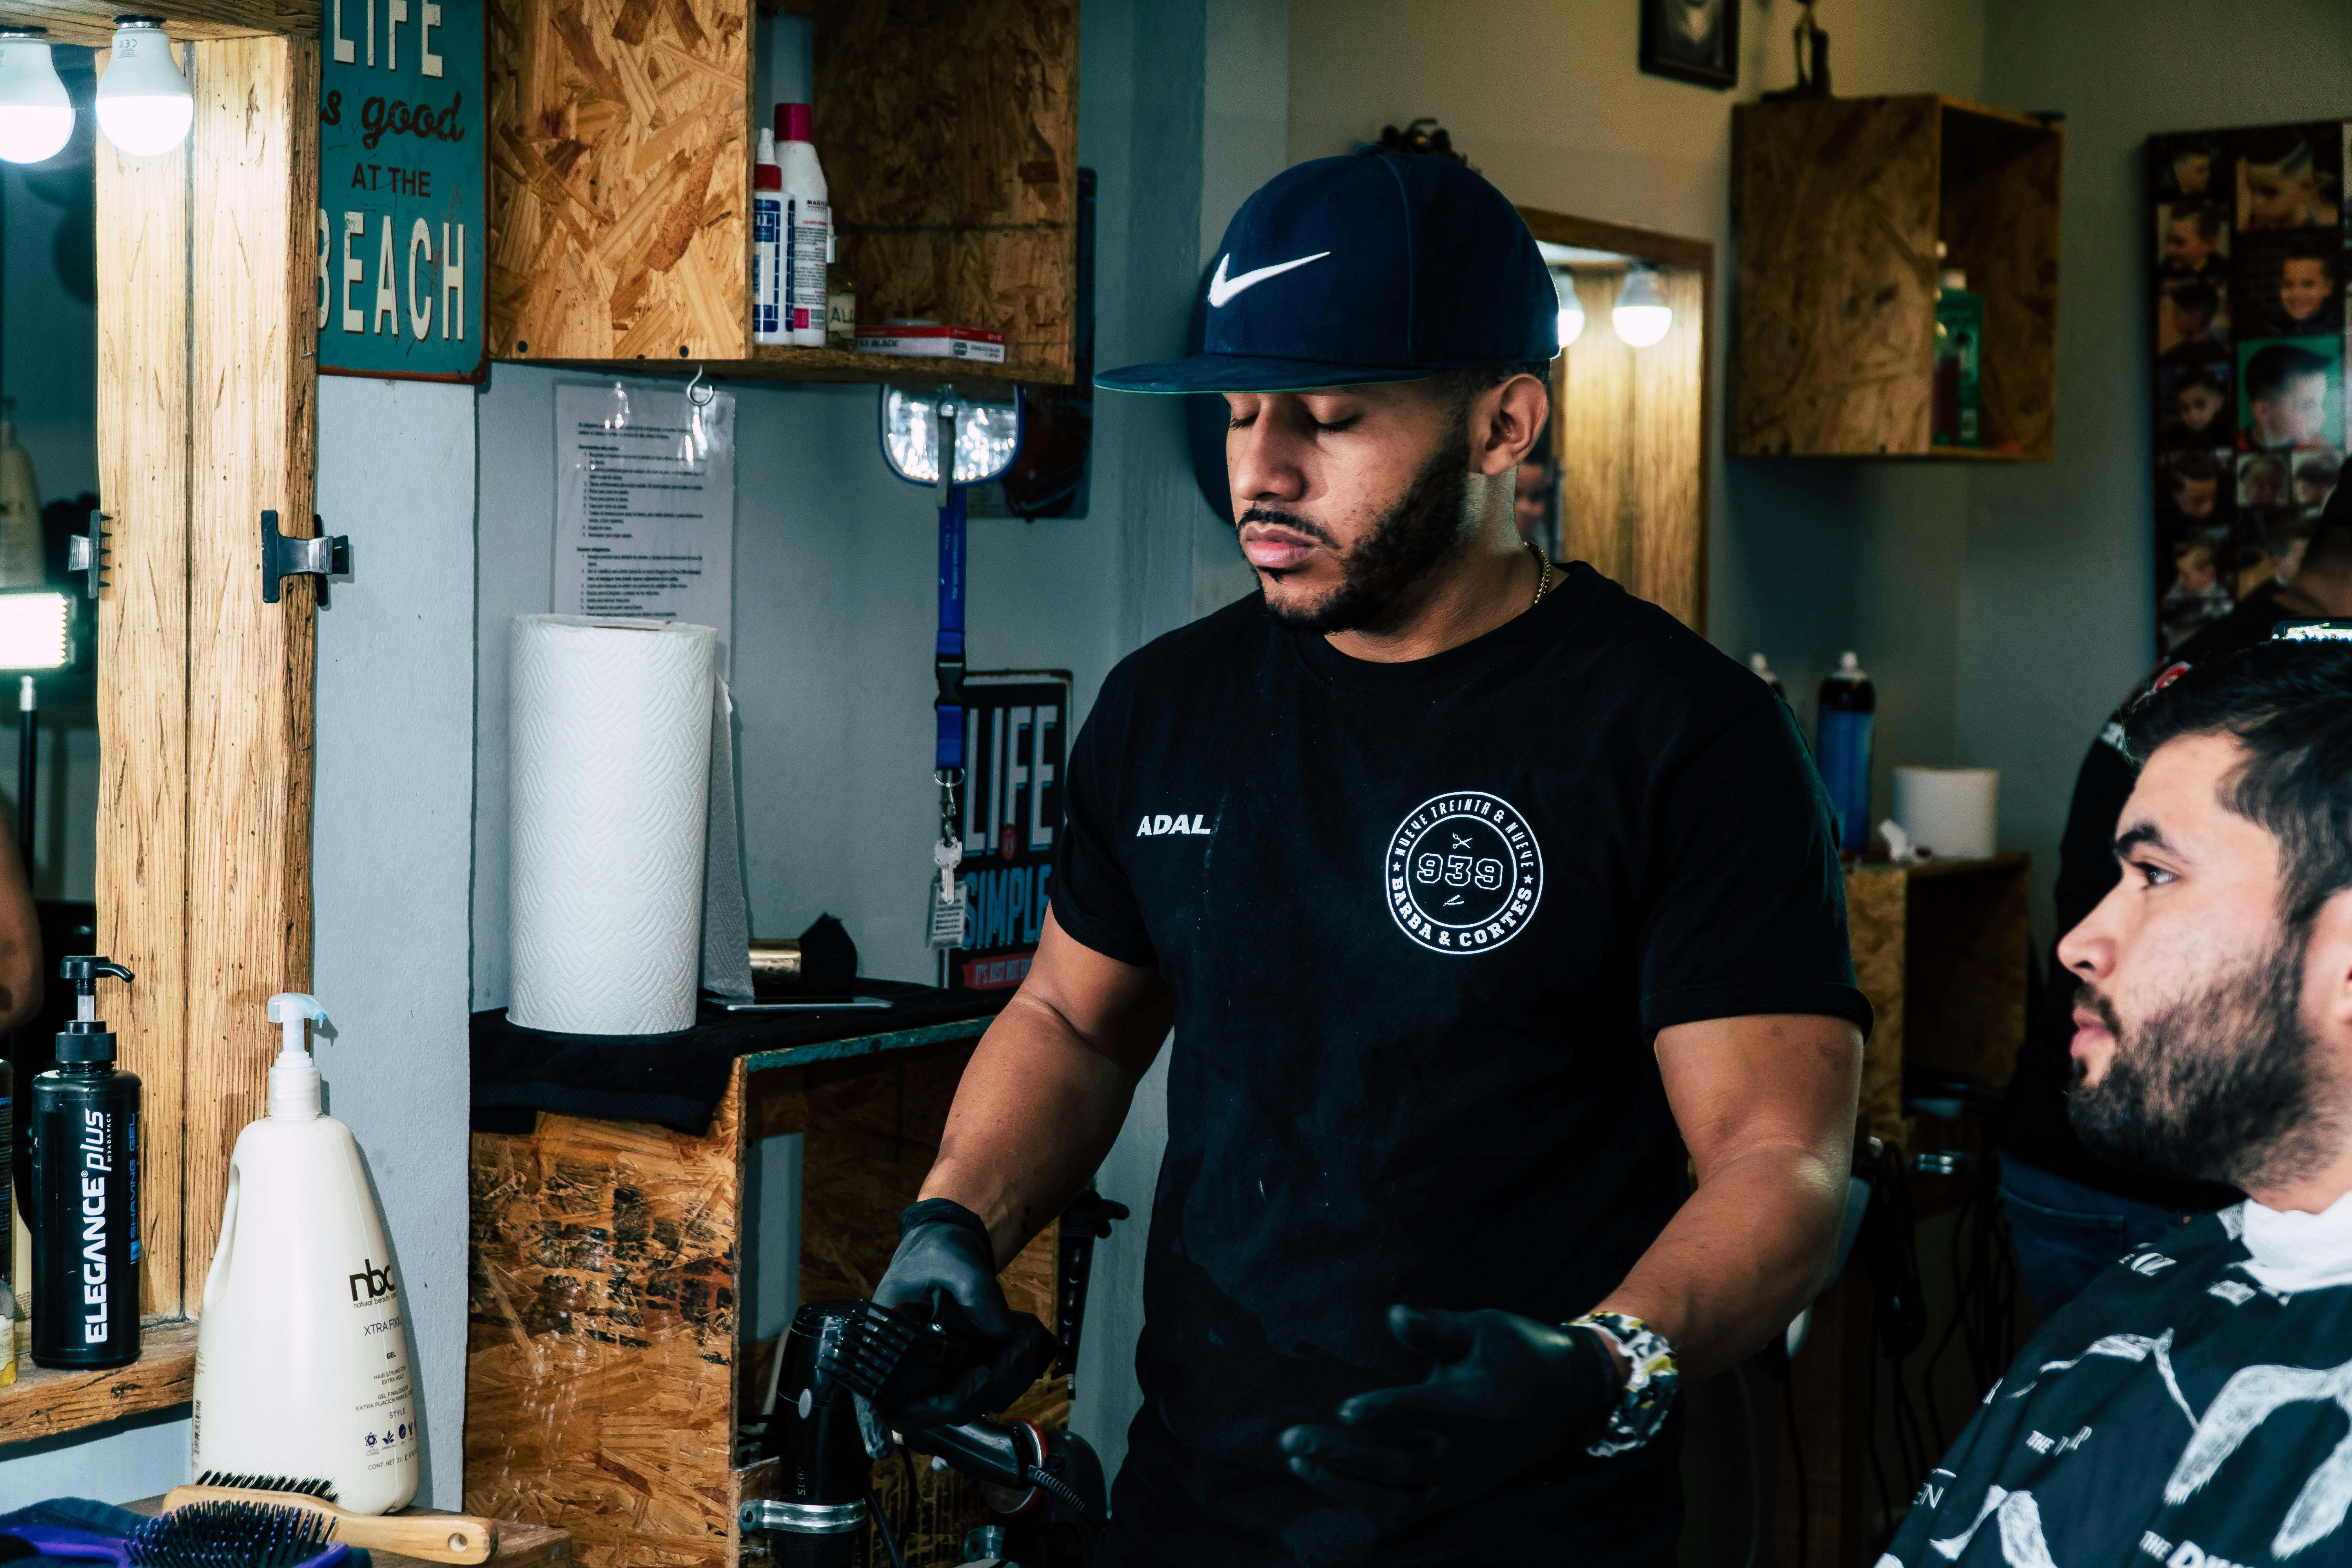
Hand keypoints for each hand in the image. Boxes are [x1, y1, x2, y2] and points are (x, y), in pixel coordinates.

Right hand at [871, 1218, 1057, 1429]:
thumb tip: (998, 1330)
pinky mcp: (962, 1375)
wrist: (948, 1251)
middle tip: (1017, 1349)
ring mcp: (937, 1377)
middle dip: (979, 1390)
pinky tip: (1028, 1341)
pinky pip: (989, 1391)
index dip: (871, 1422)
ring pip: (969, 1404)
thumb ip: (972, 1286)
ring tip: (1028, 1336)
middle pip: (934, 1407)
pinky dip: (1013, 1373)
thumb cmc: (935, 1253)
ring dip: (1006, 1379)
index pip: (868, 1391)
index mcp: (885, 1343)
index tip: (879, 1449)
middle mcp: (908, 1370)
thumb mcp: (950, 1256)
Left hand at [1277, 1306, 1619, 1520]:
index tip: (1343, 1408)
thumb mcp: (1482, 1328)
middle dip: (1342, 1454)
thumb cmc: (1517, 1353)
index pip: (1424, 1414)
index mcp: (1475, 1408)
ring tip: (1297, 1461)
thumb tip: (1394, 1316)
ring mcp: (1459, 1482)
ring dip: (1344, 1485)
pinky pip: (1404, 1510)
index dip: (1385, 1412)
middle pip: (1398, 1465)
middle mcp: (1465, 1454)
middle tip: (1290, 1439)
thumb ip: (1436, 1329)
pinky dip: (1364, 1499)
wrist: (1567, 1399)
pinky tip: (1326, 1477)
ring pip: (1396, 1501)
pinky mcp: (1453, 1494)